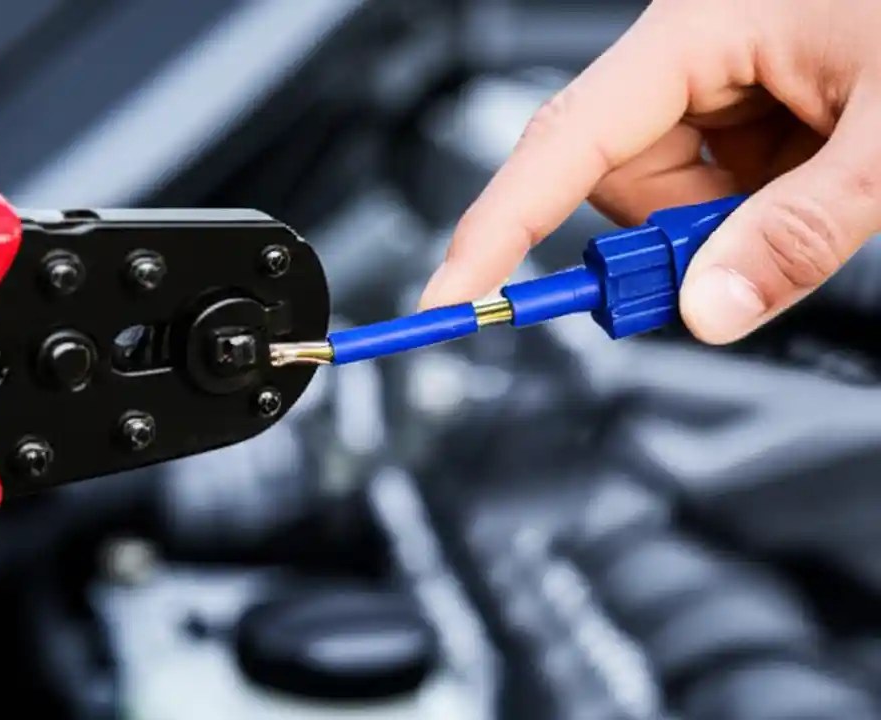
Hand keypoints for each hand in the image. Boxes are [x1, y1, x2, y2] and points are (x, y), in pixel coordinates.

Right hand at [420, 0, 880, 344]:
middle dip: (672, 237)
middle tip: (749, 258)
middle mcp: (691, 50)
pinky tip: (818, 177)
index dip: (496, 227)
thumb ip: (803, 231)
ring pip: (666, 193)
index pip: (562, 142)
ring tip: (822, 188)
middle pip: (615, 180)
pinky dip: (754, 208)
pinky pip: (714, 184)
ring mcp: (720, 79)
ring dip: (726, 223)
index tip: (451, 297)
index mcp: (696, 27)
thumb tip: (710, 309)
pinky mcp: (751, 105)